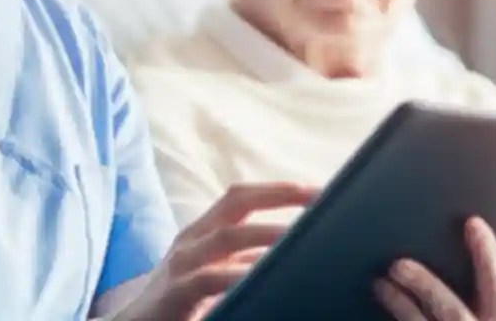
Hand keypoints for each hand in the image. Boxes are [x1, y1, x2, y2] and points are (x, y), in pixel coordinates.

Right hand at [113, 182, 316, 320]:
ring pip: (227, 236)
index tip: (316, 191)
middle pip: (237, 202)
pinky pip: (210, 279)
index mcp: (201, 232)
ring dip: (266, 234)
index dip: (277, 189)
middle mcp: (191, 240)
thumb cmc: (180, 305)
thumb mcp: (214, 276)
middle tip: (319, 200)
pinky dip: (238, 275)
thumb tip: (293, 254)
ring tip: (301, 238)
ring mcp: (181, 265)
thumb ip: (245, 262)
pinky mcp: (176, 294)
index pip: (240, 197)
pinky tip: (262, 276)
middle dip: (279, 195)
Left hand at [373, 217, 495, 320]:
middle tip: (397, 264)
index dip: (487, 253)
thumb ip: (485, 295)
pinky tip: (373, 312)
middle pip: (454, 312)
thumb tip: (484, 244)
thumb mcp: (490, 315)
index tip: (472, 222)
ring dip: (400, 305)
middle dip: (427, 286)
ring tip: (380, 284)